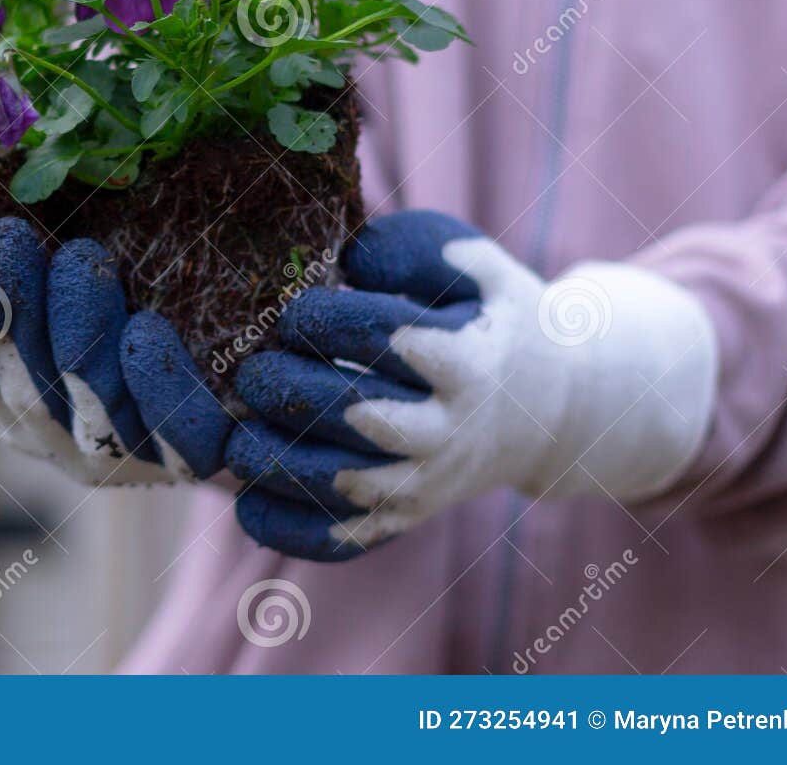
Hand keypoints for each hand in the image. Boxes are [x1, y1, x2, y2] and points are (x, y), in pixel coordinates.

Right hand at [0, 217, 231, 484]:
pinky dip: (156, 384)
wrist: (238, 389)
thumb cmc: (152, 301)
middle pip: (21, 380)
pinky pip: (174, 438)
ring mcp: (116, 456)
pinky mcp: (185, 465)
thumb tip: (31, 163)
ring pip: (89, 403)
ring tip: (83, 260)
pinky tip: (145, 330)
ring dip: (77, 329)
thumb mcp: (88, 279)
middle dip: (10, 304)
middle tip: (14, 236)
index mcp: (10, 390)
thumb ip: (53, 251)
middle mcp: (53, 433)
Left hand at [225, 210, 718, 560]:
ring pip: (349, 487)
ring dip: (283, 466)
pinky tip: (248, 505)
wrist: (552, 409)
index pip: (391, 340)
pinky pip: (348, 539)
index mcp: (466, 360)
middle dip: (293, 393)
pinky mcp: (408, 516)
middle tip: (247, 371)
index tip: (286, 306)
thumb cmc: (489, 317)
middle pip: (363, 418)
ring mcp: (428, 481)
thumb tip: (348, 256)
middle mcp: (448, 428)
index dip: (329, 320)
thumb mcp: (473, 264)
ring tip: (234, 440)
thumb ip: (412, 248)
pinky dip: (295, 532)